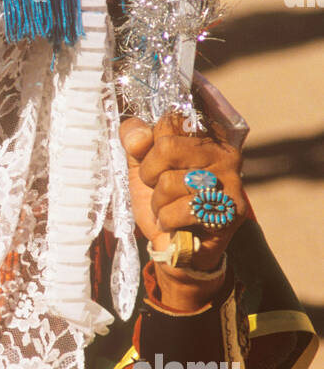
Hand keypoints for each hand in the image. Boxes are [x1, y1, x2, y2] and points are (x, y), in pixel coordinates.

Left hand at [119, 112, 246, 307]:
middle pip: (166, 147)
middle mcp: (224, 151)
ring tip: (171, 209)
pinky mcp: (231, 209)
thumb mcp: (141, 166)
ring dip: (159, 203)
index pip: (168, 121)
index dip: (149, 148)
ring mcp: (232, 179)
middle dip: (151, 176)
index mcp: (205, 134)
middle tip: (162, 190)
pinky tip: (179, 224)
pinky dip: (169, 221)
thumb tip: (138, 137)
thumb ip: (135, 142)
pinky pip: (182, 209)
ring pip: (169, 181)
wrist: (177, 248)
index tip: (158, 165)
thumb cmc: (162, 202)